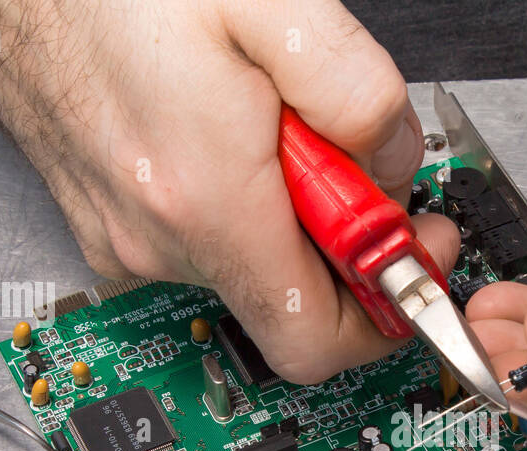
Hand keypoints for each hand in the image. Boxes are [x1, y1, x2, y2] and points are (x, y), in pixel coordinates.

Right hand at [0, 0, 457, 381]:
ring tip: (261, 117)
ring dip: (286, 207)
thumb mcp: (274, 3)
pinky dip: (238, 201)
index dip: (389, 310)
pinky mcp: (109, 229)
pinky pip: (203, 240)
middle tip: (338, 147)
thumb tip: (396, 167)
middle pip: (293, 298)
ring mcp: (127, 242)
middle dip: (340, 232)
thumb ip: (359, 93)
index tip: (417, 251)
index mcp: (207, 203)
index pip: (320, 341)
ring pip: (251, 262)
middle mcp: (159, 242)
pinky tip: (222, 130)